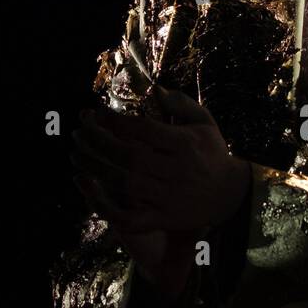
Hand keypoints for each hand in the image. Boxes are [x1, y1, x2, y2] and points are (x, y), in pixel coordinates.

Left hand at [70, 85, 250, 287]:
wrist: (231, 194)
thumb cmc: (212, 154)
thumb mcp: (205, 123)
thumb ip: (181, 104)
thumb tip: (154, 89)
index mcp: (185, 145)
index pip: (143, 130)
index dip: (114, 121)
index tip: (95, 113)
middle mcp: (176, 171)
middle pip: (128, 156)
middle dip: (97, 142)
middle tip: (79, 132)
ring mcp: (169, 198)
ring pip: (123, 184)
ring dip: (94, 168)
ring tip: (76, 153)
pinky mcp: (163, 218)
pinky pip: (129, 218)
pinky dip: (105, 207)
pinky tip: (87, 190)